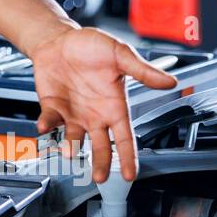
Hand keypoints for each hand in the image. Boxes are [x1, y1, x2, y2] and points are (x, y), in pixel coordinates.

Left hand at [28, 26, 176, 182]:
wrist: (61, 39)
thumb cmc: (91, 46)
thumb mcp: (120, 54)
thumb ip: (142, 70)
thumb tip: (170, 81)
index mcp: (114, 106)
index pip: (125, 138)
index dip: (128, 157)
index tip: (129, 175)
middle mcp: (94, 115)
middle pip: (100, 146)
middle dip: (99, 162)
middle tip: (98, 177)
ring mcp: (72, 114)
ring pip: (73, 138)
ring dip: (70, 146)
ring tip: (70, 151)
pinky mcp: (52, 107)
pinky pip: (50, 121)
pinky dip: (47, 124)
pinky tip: (45, 126)